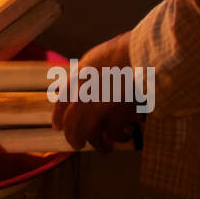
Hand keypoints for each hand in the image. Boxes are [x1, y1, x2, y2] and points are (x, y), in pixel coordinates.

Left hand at [50, 31, 141, 151]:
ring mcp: (99, 106)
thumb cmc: (124, 51)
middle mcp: (83, 94)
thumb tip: (78, 83)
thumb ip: (84, 72)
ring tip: (105, 148)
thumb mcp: (95, 57)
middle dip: (74, 138)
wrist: (141, 53)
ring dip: (98, 144)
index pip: (60, 103)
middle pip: (72, 125)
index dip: (58, 118)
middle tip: (77, 145)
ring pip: (91, 135)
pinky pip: (114, 134)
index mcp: (77, 79)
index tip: (58, 127)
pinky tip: (127, 135)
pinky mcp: (117, 114)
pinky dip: (120, 137)